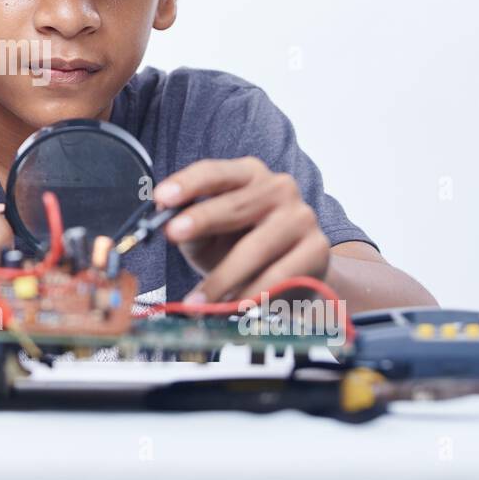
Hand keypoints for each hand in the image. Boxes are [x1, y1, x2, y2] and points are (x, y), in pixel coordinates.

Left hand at [153, 157, 329, 303]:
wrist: (294, 275)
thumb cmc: (241, 247)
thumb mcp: (209, 235)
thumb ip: (187, 226)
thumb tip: (163, 221)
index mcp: (248, 175)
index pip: (215, 173)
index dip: (187, 183)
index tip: (161, 197)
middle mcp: (279, 188)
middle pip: (236, 204)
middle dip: (201, 219)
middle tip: (173, 235)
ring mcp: (302, 217)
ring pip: (256, 247)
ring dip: (221, 277)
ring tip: (195, 301)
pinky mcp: (317, 249)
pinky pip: (278, 276)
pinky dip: (250, 295)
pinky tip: (231, 307)